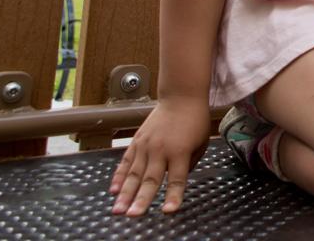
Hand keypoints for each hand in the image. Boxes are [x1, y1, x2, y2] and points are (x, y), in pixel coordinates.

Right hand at [109, 98, 209, 215]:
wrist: (181, 97)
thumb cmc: (195, 121)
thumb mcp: (201, 144)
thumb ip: (188, 165)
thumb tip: (174, 181)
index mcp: (180, 151)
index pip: (177, 179)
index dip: (173, 196)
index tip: (169, 211)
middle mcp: (161, 150)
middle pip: (150, 179)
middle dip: (142, 200)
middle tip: (133, 216)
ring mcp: (146, 145)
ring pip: (134, 174)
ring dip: (125, 194)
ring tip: (118, 210)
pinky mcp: (136, 142)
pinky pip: (126, 162)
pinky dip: (118, 177)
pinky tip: (113, 191)